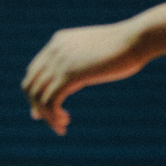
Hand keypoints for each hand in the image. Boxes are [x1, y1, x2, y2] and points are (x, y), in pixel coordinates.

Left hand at [21, 21, 148, 134]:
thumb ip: (80, 65)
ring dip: (47, 115)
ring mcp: (60, 61)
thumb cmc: (122, 49)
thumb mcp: (94, 55)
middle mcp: (54, 50)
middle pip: (30, 84)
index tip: (46, 111)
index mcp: (57, 42)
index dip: (37, 93)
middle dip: (38, 106)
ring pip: (38, 96)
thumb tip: (72, 81)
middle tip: (54, 122)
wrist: (135, 39)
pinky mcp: (69, 74)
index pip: (34, 71)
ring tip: (61, 126)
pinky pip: (50, 101)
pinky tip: (65, 122)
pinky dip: (53, 116)